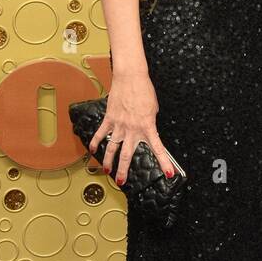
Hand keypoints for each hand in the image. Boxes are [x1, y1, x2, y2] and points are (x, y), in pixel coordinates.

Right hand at [88, 69, 174, 185]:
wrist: (131, 78)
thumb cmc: (145, 91)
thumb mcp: (154, 109)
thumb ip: (150, 122)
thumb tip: (146, 130)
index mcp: (148, 127)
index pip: (158, 148)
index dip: (164, 162)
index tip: (169, 174)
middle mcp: (133, 130)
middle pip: (127, 155)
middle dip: (123, 171)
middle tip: (121, 182)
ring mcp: (119, 125)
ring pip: (112, 148)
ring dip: (107, 161)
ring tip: (106, 171)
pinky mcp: (109, 119)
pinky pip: (101, 133)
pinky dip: (96, 142)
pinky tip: (92, 150)